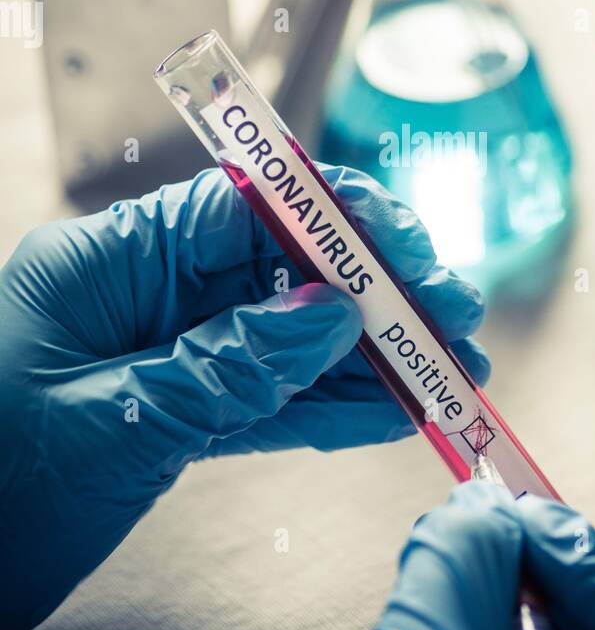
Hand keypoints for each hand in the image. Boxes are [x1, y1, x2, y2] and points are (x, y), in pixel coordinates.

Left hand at [0, 166, 486, 629]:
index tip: (412, 254)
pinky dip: (321, 412)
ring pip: (280, 344)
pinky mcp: (163, 421)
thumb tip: (332, 314)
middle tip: (453, 321)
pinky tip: (387, 414)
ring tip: (448, 375)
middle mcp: (136, 296)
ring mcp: (154, 359)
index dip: (340, 224)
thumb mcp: (109, 422)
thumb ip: (226, 366)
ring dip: (366, 360)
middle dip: (372, 294)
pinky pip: (257, 404)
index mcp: (106, 262)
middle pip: (278, 273)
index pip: (246, 207)